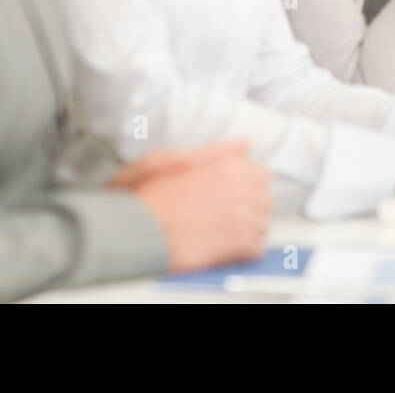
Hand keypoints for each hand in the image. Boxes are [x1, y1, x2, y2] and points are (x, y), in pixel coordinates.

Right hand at [116, 139, 270, 271]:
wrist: (130, 231)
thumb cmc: (143, 197)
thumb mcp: (170, 159)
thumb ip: (214, 150)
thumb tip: (244, 143)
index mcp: (228, 166)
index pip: (260, 174)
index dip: (245, 185)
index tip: (229, 194)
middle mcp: (241, 188)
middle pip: (264, 200)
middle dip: (248, 208)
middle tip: (221, 217)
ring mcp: (243, 216)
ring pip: (262, 225)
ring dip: (246, 231)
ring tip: (218, 234)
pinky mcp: (239, 244)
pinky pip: (256, 249)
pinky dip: (242, 252)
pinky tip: (221, 249)